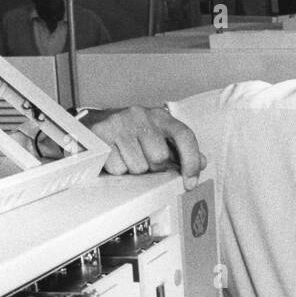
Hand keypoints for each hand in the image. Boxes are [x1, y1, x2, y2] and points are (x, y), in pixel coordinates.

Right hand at [86, 107, 206, 188]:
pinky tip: (113, 158)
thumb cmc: (130, 134)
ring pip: (138, 167)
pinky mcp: (101, 134)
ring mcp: (119, 123)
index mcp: (159, 116)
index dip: (191, 160)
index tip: (190, 181)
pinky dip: (116, 170)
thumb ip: (180, 150)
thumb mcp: (157, 137)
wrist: (93, 123)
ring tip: (126, 158)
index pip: (184, 136)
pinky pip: (117, 168)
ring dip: (133, 170)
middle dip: (153, 167)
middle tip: (143, 160)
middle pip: (159, 158)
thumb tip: (203, 162)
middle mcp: (140, 115)